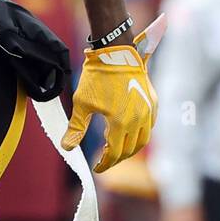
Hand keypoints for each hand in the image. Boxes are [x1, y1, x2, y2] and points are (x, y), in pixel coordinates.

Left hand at [61, 16, 164, 172]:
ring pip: (143, 140)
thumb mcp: (82, 104)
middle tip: (105, 159)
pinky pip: (150, 125)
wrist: (115, 53)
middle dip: (117, 158)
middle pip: (130, 150)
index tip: (97, 168)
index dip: (105, 164)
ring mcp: (149, 111)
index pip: (114, 153)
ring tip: (116, 149)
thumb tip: (66, 148)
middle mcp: (139, 120)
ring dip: (130, 148)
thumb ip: (76, 128)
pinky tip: (129, 131)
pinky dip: (140, 133)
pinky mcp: (153, 102)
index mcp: (120, 123)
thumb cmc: (97, 78)